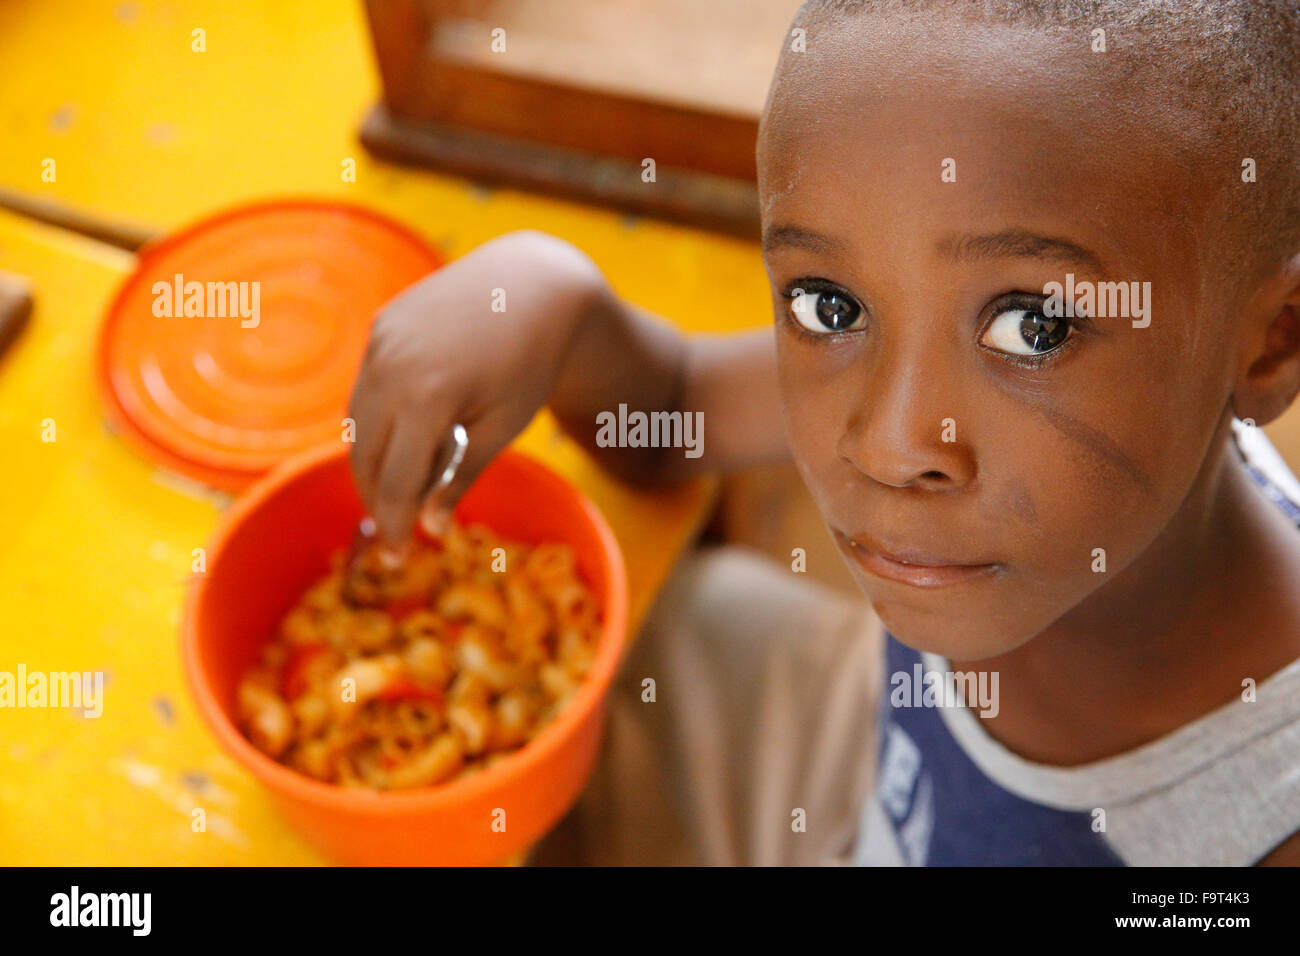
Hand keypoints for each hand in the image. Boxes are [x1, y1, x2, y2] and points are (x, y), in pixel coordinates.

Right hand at [348, 230, 602, 542]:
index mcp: (426, 399)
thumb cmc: (529, 363)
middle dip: (377, 499)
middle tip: (394, 531)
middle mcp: (391, 367)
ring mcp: (381, 341)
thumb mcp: (501, 428)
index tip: (397, 556)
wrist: (535, 283)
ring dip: (371, 462)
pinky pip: (365, 387)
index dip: (395, 524)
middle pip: (365, 456)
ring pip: (357, 423)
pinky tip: (400, 441)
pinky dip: (376, 421)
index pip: (396, 481)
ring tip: (397, 491)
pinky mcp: (381, 325)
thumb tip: (430, 528)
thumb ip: (459, 478)